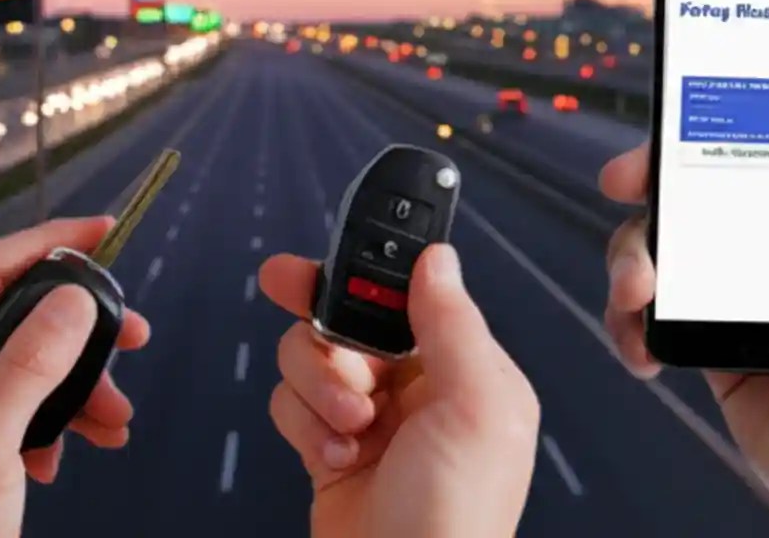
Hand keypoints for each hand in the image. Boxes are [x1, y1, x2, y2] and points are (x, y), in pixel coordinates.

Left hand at [0, 217, 151, 537]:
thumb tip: (77, 298)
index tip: (106, 233)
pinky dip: (74, 418)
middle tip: (136, 335)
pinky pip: (40, 403)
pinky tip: (93, 441)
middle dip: (85, 327)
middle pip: (22, 313)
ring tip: (118, 418)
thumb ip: (30, 366)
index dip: (48, 243)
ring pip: (39, 362)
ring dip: (87, 384)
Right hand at [259, 244, 539, 537]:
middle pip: (347, 316)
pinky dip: (303, 426)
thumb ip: (454, 324)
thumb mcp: (475, 407)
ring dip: (318, 387)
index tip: (328, 256)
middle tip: (295, 302)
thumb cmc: (456, 517)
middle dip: (326, 329)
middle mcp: (419, 388)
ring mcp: (372, 420)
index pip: (411, 293)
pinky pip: (293, 404)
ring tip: (350, 428)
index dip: (367, 270)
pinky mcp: (331, 449)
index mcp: (465, 368)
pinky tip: (336, 458)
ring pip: (311, 357)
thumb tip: (438, 259)